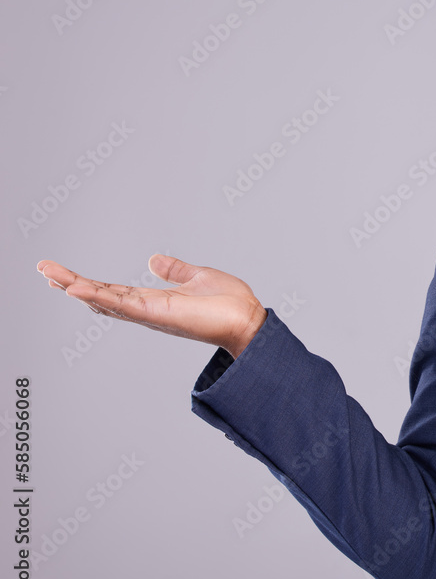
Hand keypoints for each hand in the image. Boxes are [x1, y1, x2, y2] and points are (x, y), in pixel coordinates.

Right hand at [36, 254, 267, 358]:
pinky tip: (77, 288)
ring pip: (105, 300)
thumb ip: (174, 270)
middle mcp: (147, 310)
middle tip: (43, 270)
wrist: (249, 319)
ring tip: (49, 274)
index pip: (112, 290)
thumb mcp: (196, 276)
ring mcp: (150, 313)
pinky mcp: (159, 314)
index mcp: (153, 301)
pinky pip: (123, 305)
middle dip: (71, 284)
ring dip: (76, 287)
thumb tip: (154, 259)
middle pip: (100, 296)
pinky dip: (99, 296)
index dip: (87, 283)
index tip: (63, 273)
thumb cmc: (229, 303)